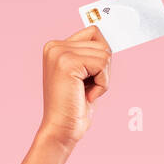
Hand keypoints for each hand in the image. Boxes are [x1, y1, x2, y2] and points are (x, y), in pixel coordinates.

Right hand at [37, 25, 111, 150]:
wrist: (61, 130)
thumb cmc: (74, 108)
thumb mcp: (83, 76)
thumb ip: (90, 55)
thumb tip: (109, 42)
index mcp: (55, 47)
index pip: (94, 33)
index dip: (100, 59)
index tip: (87, 80)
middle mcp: (54, 46)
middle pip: (101, 42)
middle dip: (102, 69)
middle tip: (86, 89)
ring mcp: (59, 53)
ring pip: (104, 53)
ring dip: (102, 78)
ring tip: (86, 93)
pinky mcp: (67, 62)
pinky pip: (102, 65)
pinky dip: (102, 84)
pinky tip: (87, 96)